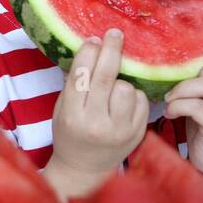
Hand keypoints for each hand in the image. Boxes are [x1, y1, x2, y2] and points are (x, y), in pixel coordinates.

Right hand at [47, 29, 148, 187]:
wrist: (84, 168)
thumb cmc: (70, 133)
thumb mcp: (62, 110)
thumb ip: (74, 84)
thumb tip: (89, 48)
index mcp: (73, 117)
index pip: (81, 78)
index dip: (88, 54)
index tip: (93, 39)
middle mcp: (96, 124)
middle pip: (106, 78)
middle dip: (111, 51)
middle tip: (115, 34)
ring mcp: (119, 130)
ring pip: (127, 88)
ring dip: (121, 81)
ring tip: (113, 87)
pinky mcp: (136, 133)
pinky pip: (140, 101)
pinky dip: (133, 96)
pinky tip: (123, 102)